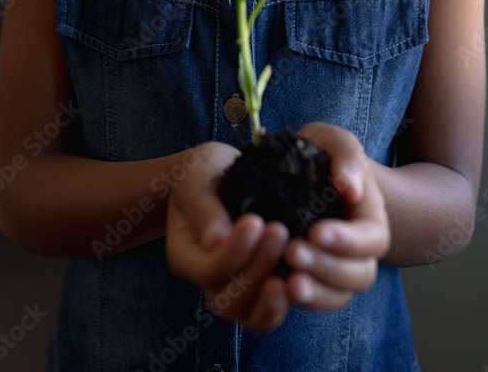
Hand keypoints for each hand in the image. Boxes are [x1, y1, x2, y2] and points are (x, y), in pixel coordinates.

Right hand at [166, 141, 292, 331]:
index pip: (207, 270)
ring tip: (294, 258)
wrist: (223, 173)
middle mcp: (207, 281)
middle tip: (279, 231)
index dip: (233, 253)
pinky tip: (302, 278)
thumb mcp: (195, 178)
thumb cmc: (206, 172)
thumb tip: (216, 240)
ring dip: (273, 293)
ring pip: (249, 315)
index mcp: (185, 255)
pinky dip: (285, 302)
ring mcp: (233, 288)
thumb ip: (202, 207)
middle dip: (257, 269)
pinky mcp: (259, 287)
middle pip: (228, 300)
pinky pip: (268, 313)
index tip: (255, 220)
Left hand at [282, 122, 389, 310]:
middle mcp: (359, 251)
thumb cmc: (321, 154)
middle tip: (291, 252)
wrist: (304, 174)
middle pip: (359, 275)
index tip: (316, 231)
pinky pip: (315, 302)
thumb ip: (346, 155)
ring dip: (315, 293)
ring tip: (286, 282)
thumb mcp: (333, 141)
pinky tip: (276, 289)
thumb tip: (350, 188)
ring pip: (339, 296)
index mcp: (369, 217)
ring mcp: (337, 269)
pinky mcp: (312, 280)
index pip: (372, 239)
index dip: (348, 241)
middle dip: (327, 268)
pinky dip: (299, 301)